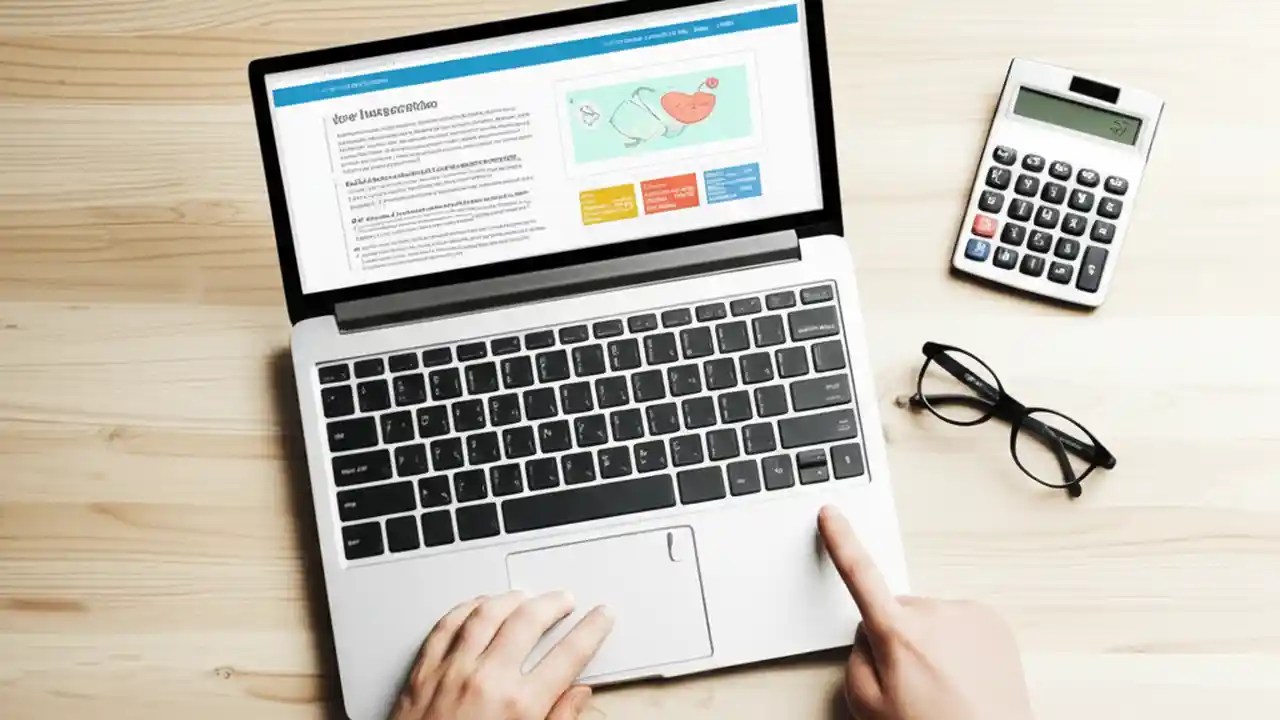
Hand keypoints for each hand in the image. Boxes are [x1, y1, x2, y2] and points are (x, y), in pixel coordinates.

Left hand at [392, 591, 613, 719]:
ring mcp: (452, 672)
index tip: (601, 617)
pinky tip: (479, 606)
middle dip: (554, 604)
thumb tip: (578, 696)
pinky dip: (467, 608)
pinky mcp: (423, 672)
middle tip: (565, 601)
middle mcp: (487, 681)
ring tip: (526, 597)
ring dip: (512, 599)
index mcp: (520, 707)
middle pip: (529, 620)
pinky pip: (448, 625)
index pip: (570, 653)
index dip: (592, 629)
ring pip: (487, 613)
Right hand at [818, 506, 1033, 719]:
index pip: (859, 575)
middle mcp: (934, 614)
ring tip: (943, 684)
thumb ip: (856, 660)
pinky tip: (963, 675)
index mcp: (897, 634)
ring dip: (929, 642)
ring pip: (929, 617)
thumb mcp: (868, 706)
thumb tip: (868, 634)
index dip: (841, 541)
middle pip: (896, 610)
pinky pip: (957, 621)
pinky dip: (956, 643)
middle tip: (911, 680)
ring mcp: (966, 614)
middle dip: (896, 636)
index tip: (830, 513)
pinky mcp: (992, 620)